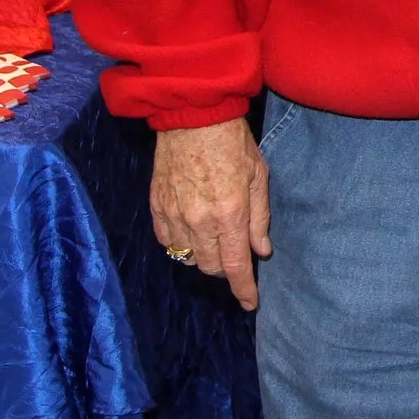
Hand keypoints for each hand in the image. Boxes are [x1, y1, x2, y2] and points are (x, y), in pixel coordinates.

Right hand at [150, 117, 271, 310]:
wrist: (193, 115)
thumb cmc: (233, 142)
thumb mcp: (259, 176)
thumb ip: (260, 218)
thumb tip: (261, 251)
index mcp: (230, 213)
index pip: (236, 265)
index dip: (243, 289)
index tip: (249, 303)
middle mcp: (200, 220)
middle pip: (210, 267)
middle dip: (225, 270)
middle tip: (235, 258)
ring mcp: (175, 215)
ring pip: (187, 258)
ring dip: (203, 258)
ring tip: (213, 243)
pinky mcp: (157, 206)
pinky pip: (167, 242)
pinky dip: (180, 245)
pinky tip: (191, 234)